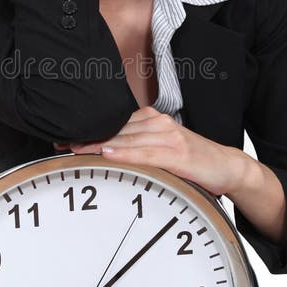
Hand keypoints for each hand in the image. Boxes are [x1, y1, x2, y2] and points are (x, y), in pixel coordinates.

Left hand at [59, 106, 247, 197]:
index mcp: (152, 120)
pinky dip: (125, 153)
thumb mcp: (163, 149)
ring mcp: (168, 136)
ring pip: (125, 139)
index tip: (65, 138)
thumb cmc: (192, 160)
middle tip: (61, 144)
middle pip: (115, 130)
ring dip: (98, 145)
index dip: (89, 131)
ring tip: (74, 150)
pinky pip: (145, 153)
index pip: (113, 124)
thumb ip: (138, 147)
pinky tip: (108, 154)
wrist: (226, 166)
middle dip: (87, 138)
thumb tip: (106, 153)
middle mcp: (158, 123)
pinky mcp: (177, 153)